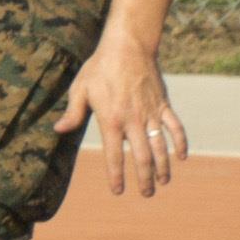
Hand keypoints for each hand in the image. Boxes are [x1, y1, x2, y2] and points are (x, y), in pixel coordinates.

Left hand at [59, 35, 187, 198]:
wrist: (128, 46)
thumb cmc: (99, 67)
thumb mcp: (80, 89)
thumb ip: (72, 112)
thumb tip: (58, 130)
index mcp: (111, 120)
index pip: (114, 155)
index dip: (116, 176)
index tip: (118, 191)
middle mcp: (133, 120)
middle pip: (142, 157)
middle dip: (144, 178)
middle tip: (145, 194)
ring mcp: (151, 113)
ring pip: (160, 146)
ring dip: (163, 166)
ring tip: (162, 183)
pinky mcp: (163, 104)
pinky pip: (176, 127)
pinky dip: (180, 142)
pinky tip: (181, 157)